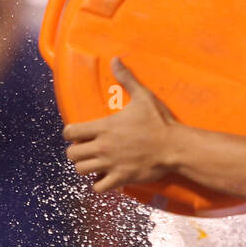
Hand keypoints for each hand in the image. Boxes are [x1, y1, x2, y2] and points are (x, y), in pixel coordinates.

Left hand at [63, 57, 178, 192]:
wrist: (175, 146)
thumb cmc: (159, 122)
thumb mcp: (143, 96)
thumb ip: (126, 78)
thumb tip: (115, 59)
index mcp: (104, 127)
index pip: (69, 132)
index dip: (71, 133)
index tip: (80, 133)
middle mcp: (103, 147)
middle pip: (71, 154)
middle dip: (76, 151)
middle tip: (87, 149)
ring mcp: (110, 164)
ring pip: (80, 170)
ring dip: (86, 167)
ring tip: (95, 163)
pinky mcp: (120, 178)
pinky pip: (98, 187)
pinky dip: (100, 183)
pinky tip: (107, 176)